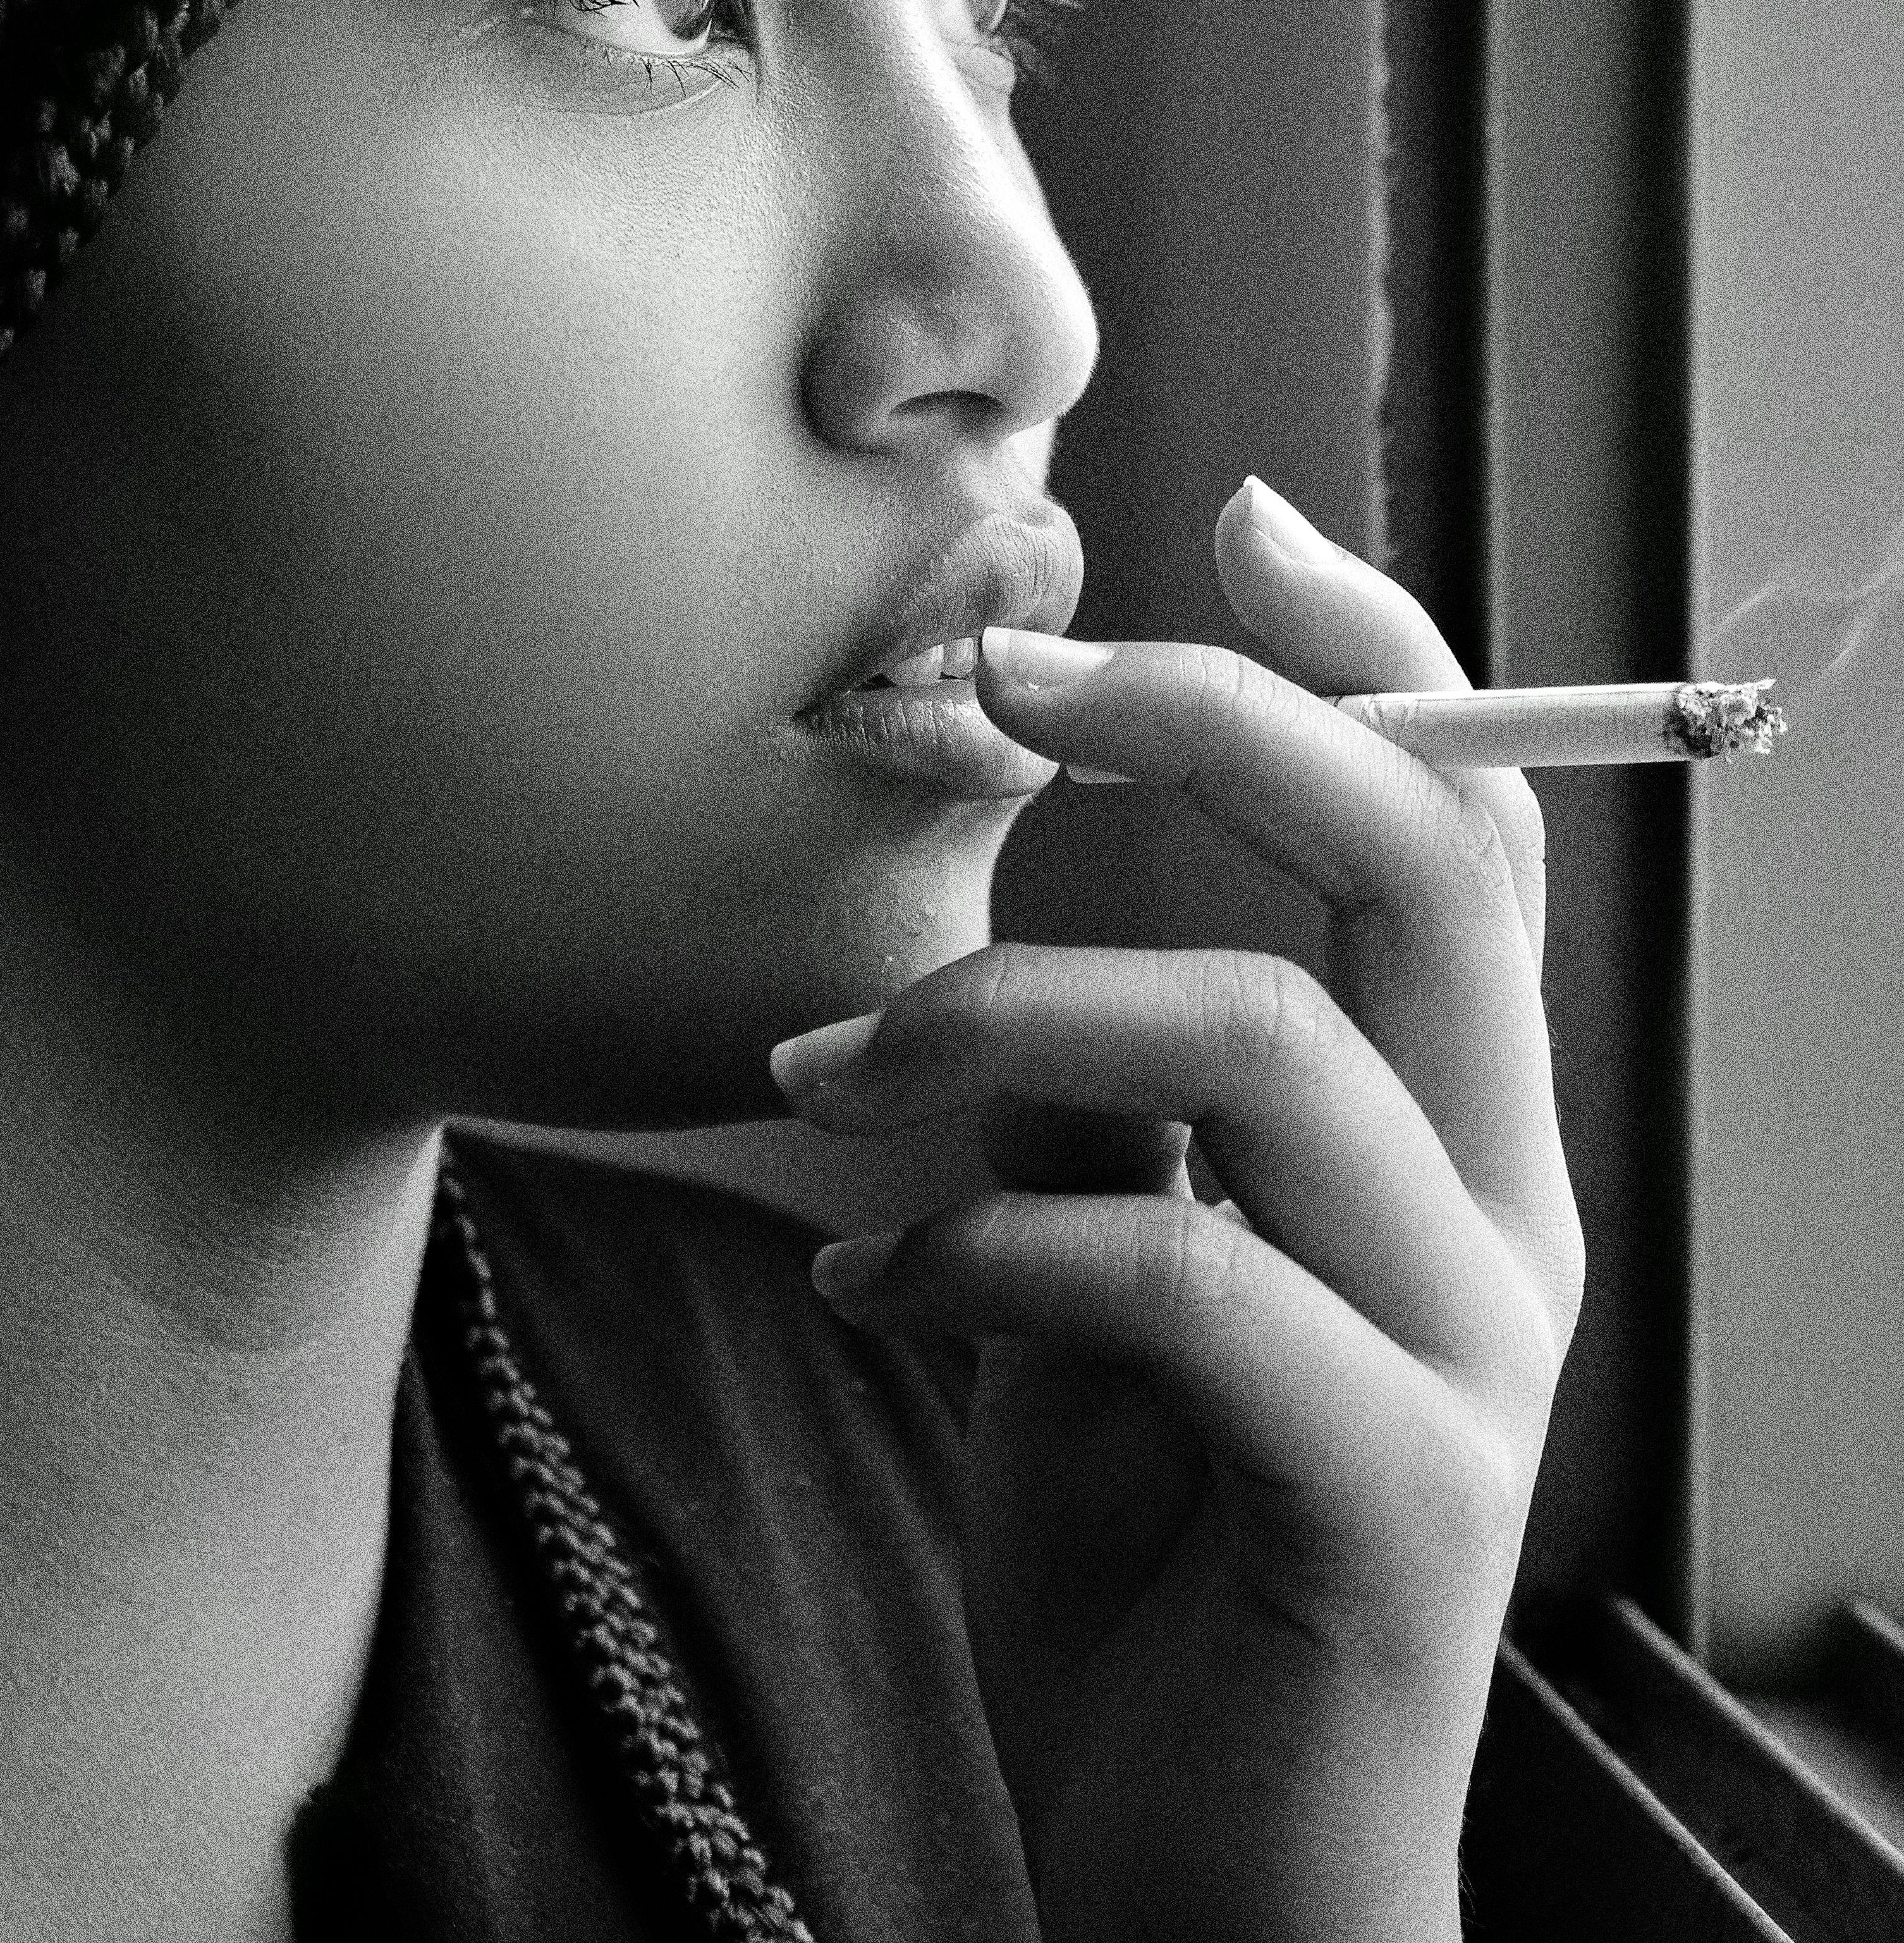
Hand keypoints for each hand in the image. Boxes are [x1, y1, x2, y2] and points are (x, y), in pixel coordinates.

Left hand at [770, 478, 1582, 1942]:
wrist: (1194, 1882)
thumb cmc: (1146, 1549)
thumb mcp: (1098, 1269)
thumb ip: (1097, 1092)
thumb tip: (1004, 888)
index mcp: (1448, 1132)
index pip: (1463, 823)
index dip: (1367, 647)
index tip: (1224, 517)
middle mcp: (1501, 1211)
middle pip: (1424, 867)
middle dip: (1213, 722)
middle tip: (1007, 674)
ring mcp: (1469, 1355)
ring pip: (1271, 1052)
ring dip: (1004, 1009)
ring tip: (821, 1080)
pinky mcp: (1394, 1499)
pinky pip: (1184, 1279)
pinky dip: (982, 1243)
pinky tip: (861, 1287)